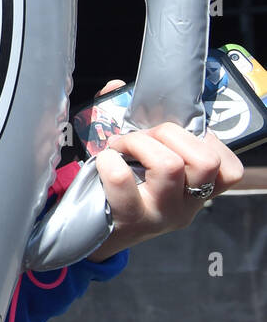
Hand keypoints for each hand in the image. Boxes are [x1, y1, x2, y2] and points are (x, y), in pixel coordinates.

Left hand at [89, 80, 243, 260]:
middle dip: (168, 133)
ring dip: (139, 143)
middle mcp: (186, 205)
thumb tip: (116, 86)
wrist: (94, 235)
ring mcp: (160, 214)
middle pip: (204, 160)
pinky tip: (105, 161)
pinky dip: (111, 161)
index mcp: (198, 191)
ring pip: (169, 165)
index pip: (229, 169)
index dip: (206, 141)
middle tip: (138, 136)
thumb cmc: (122, 191)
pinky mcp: (129, 219)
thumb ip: (137, 122)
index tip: (174, 136)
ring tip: (119, 145)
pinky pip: (123, 180)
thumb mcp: (144, 165)